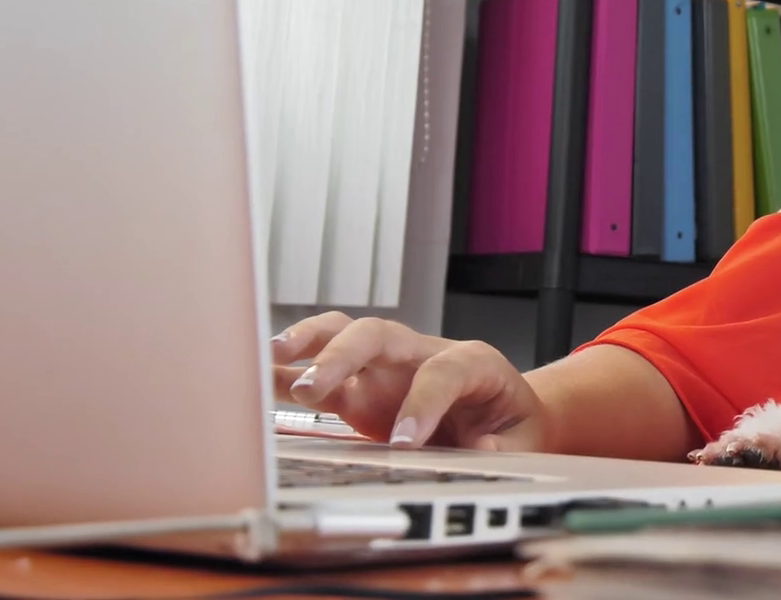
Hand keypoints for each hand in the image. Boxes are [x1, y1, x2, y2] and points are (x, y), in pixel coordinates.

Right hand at [271, 312, 547, 450]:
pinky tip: (257, 375)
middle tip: (313, 391)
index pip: (440, 372)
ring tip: (271, 359)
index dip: (422, 404)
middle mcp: (421, 354)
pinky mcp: (362, 391)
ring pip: (343, 336)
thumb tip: (480, 447)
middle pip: (378, 333)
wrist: (503, 416)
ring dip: (306, 345)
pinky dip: (290, 371)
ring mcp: (387, 369)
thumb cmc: (510, 421)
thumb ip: (504, 446)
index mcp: (470, 361)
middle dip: (341, 356)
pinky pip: (322, 372)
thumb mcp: (523, 437)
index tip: (403, 444)